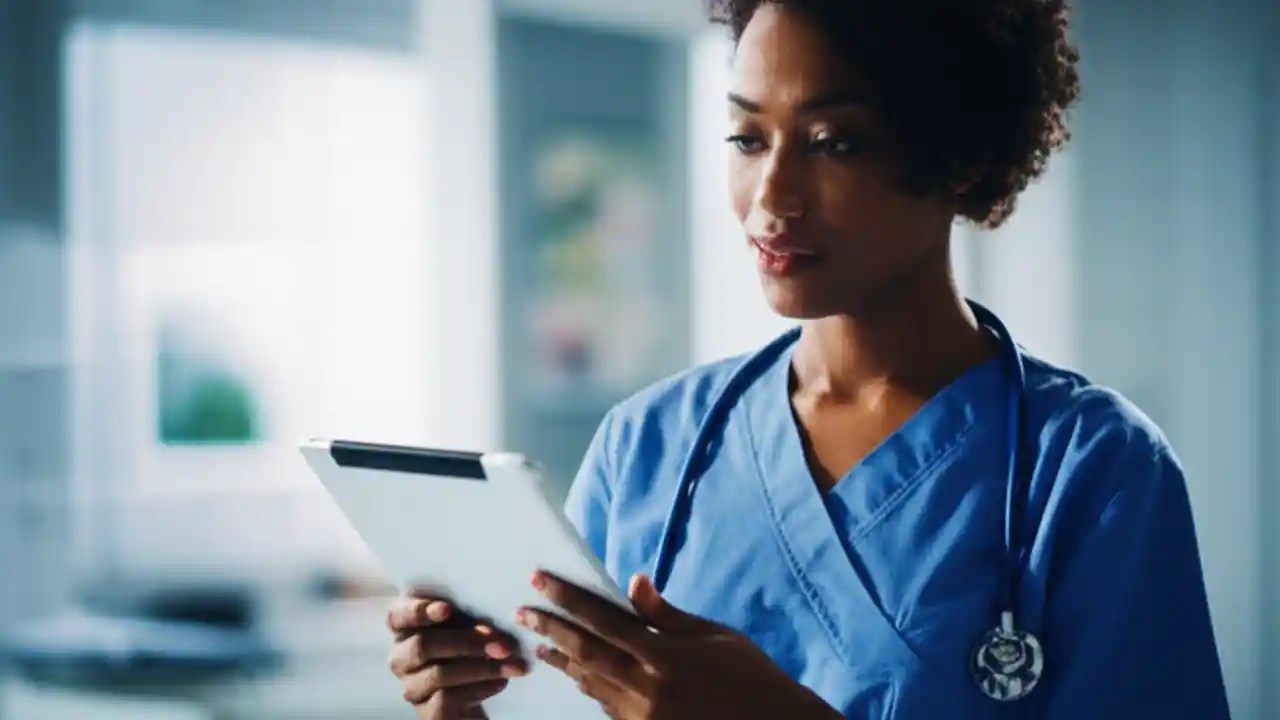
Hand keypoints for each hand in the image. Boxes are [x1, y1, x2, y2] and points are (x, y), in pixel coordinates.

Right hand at [386, 592, 529, 718]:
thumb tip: (492, 604)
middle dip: (465, 642)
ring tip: (511, 664)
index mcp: (404, 629)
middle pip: (423, 646)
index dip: (419, 611)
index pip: (398, 616)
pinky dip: (480, 688)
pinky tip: (502, 681)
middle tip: (501, 644)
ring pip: (440, 674)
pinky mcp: (427, 712)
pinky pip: (448, 699)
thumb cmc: (469, 646)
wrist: (475, 691)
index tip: (448, 609)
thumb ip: (467, 612)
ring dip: (481, 667)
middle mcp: (401, 658)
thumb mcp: (466, 625)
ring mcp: (412, 687)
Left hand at [517, 572, 841, 719]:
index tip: (539, 580)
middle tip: (522, 612)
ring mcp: (643, 716)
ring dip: (564, 662)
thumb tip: (634, 581)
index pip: (604, 620)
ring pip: (592, 683)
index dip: (568, 599)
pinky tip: (579, 676)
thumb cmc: (749, 676)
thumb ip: (666, 615)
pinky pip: (608, 707)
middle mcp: (647, 688)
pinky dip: (590, 688)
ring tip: (541, 645)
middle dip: (551, 629)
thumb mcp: (714, 638)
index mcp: (665, 655)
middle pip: (586, 652)